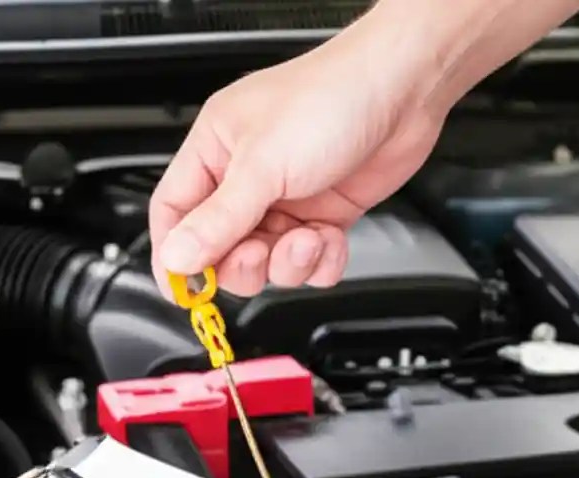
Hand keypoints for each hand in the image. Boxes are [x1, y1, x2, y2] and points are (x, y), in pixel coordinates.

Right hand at [148, 28, 446, 297]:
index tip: (185, 289)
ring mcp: (285, 198)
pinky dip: (320, 261)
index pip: (174, 213)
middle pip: (219, 248)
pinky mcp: (322, 213)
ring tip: (306, 239)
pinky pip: (307, 260)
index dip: (174, 254)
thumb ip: (218, 220)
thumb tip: (176, 258)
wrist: (405, 87)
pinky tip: (330, 238)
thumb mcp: (262, 165)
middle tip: (258, 255)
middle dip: (241, 263)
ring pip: (267, 260)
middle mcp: (245, 177)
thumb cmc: (330, 99)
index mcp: (215, 151)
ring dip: (287, 263)